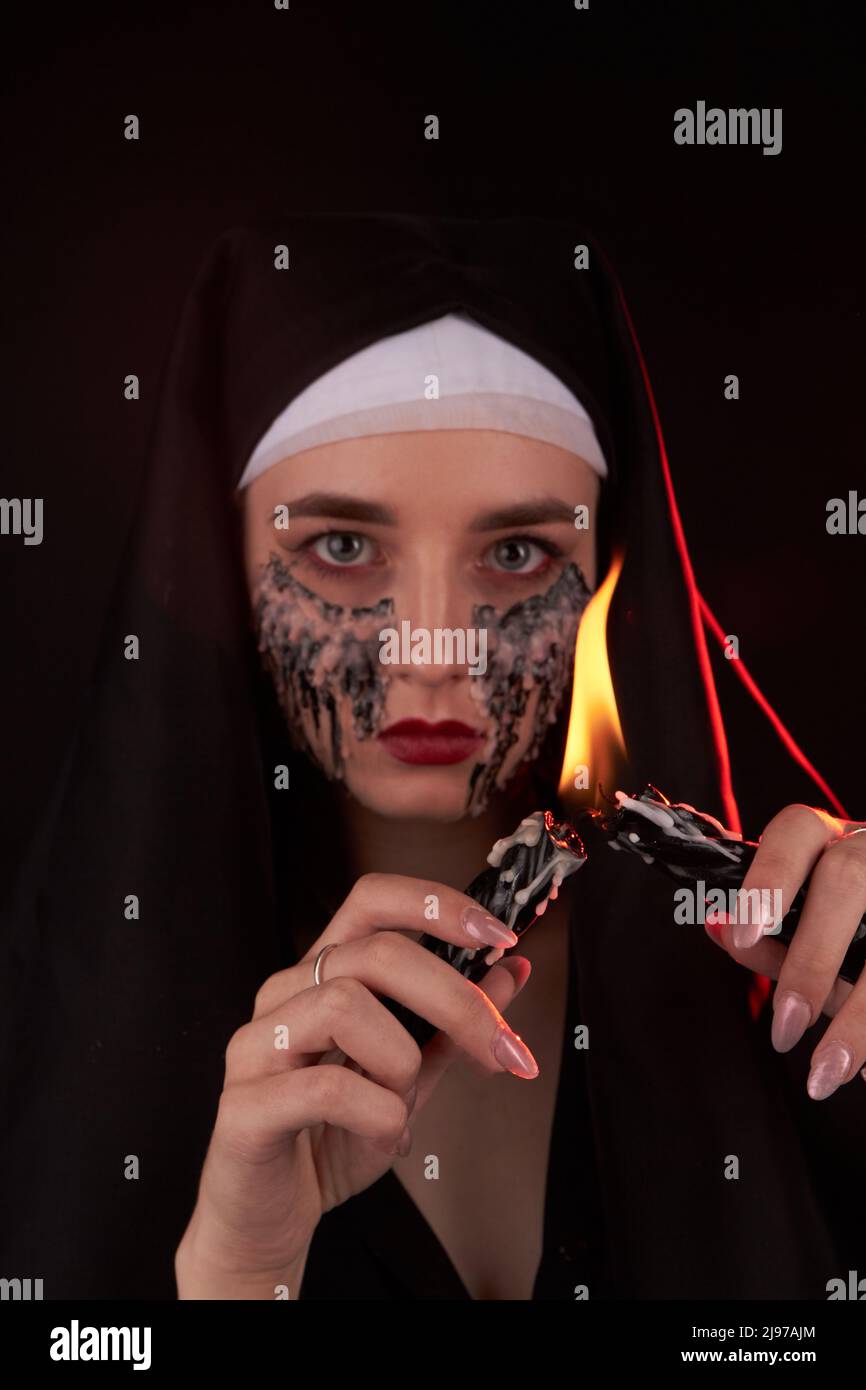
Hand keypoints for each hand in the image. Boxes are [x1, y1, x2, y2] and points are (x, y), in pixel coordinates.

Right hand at [175, 873, 535, 1297]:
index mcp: (320, 976)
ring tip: (400, 1105)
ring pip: (346, 1006)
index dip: (435, 904)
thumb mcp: (410, 1079)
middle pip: (376, 954)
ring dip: (401, 1063)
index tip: (499, 934)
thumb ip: (454, 1026)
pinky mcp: (243, 1107)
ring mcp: (257, 1047)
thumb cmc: (330, 1141)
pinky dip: (378, 1115)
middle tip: (501, 1051)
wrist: (268, 1226)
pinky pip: (326, 1088)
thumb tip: (512, 970)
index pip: (372, 900)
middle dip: (456, 1000)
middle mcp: (283, 996)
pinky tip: (382, 1137)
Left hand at [704, 803, 865, 1100]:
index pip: (796, 831)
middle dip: (812, 960)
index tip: (741, 935)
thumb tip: (717, 928)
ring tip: (827, 1073)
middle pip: (847, 881)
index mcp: (831, 838)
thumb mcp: (805, 929)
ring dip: (860, 1018)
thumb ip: (762, 936)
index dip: (768, 878)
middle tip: (783, 1030)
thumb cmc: (843, 927)